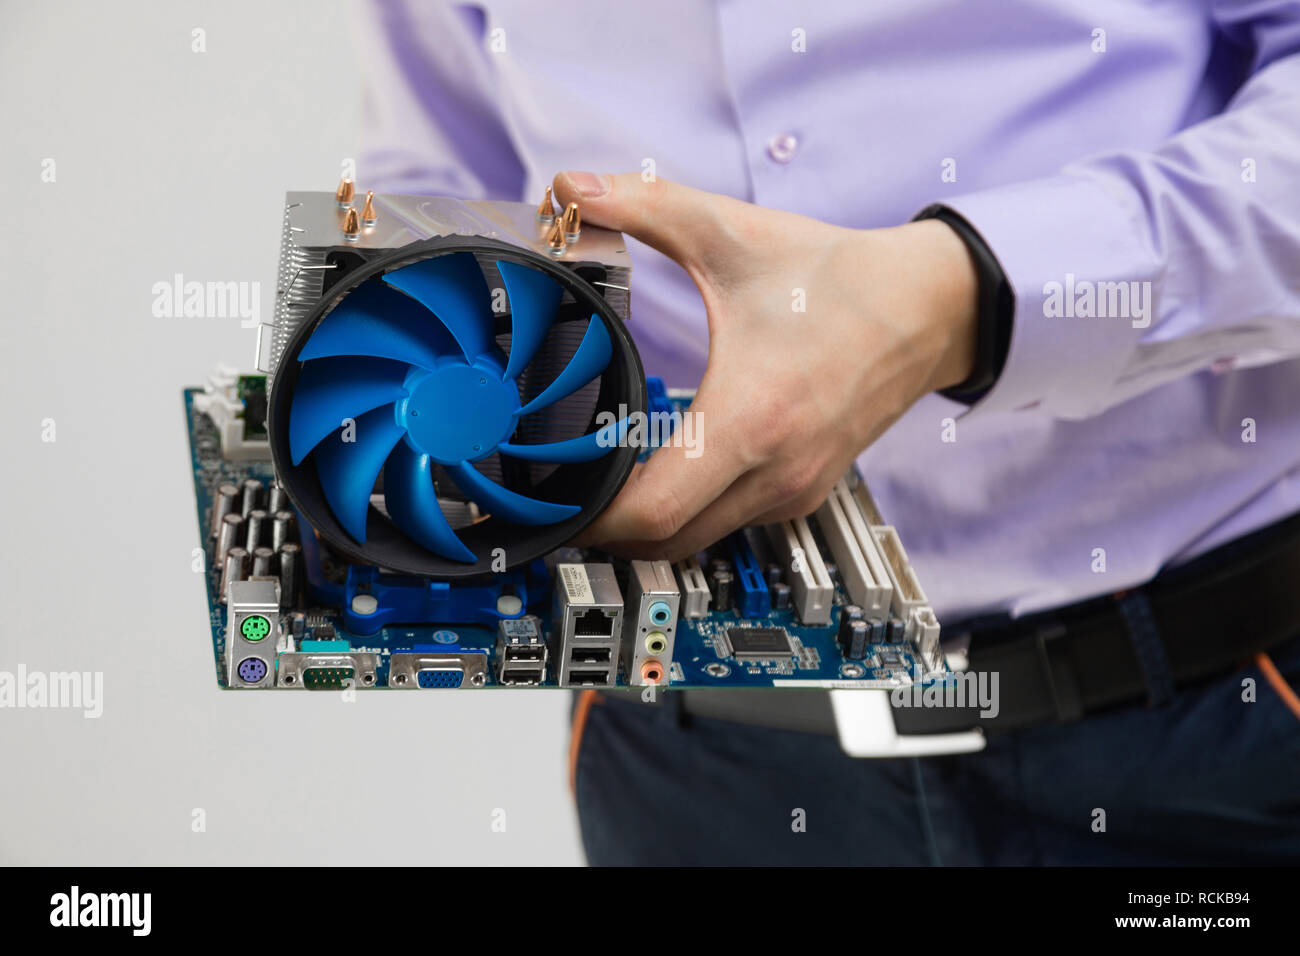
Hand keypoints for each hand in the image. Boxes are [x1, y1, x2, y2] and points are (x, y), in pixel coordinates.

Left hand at [553, 171, 977, 558]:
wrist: (930, 307)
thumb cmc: (838, 280)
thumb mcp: (732, 233)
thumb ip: (645, 205)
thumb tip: (570, 184)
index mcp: (752, 418)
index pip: (653, 514)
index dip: (591, 517)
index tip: (549, 498)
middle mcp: (776, 472)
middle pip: (664, 544)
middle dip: (605, 528)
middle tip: (558, 493)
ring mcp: (794, 489)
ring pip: (696, 540)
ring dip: (644, 525)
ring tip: (600, 484)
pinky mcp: (804, 490)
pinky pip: (728, 524)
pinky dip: (686, 513)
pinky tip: (661, 474)